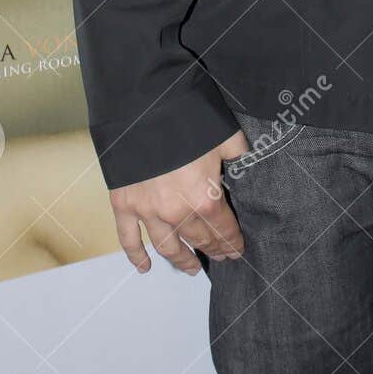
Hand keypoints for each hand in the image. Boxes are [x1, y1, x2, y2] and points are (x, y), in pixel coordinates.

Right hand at [110, 130, 251, 274]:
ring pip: (167, 246)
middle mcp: (176, 212)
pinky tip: (145, 267)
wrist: (145, 106)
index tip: (237, 250)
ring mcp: (147, 211)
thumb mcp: (227, 137)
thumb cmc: (190, 118)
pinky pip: (128, 238)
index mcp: (205, 199)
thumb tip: (248, 168)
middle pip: (198, 240)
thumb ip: (240, 157)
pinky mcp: (124, 203)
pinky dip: (136, 256)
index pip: (223, 230)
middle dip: (212, 250)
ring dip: (181, 259)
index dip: (232, 242)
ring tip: (191, 268)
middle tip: (220, 257)